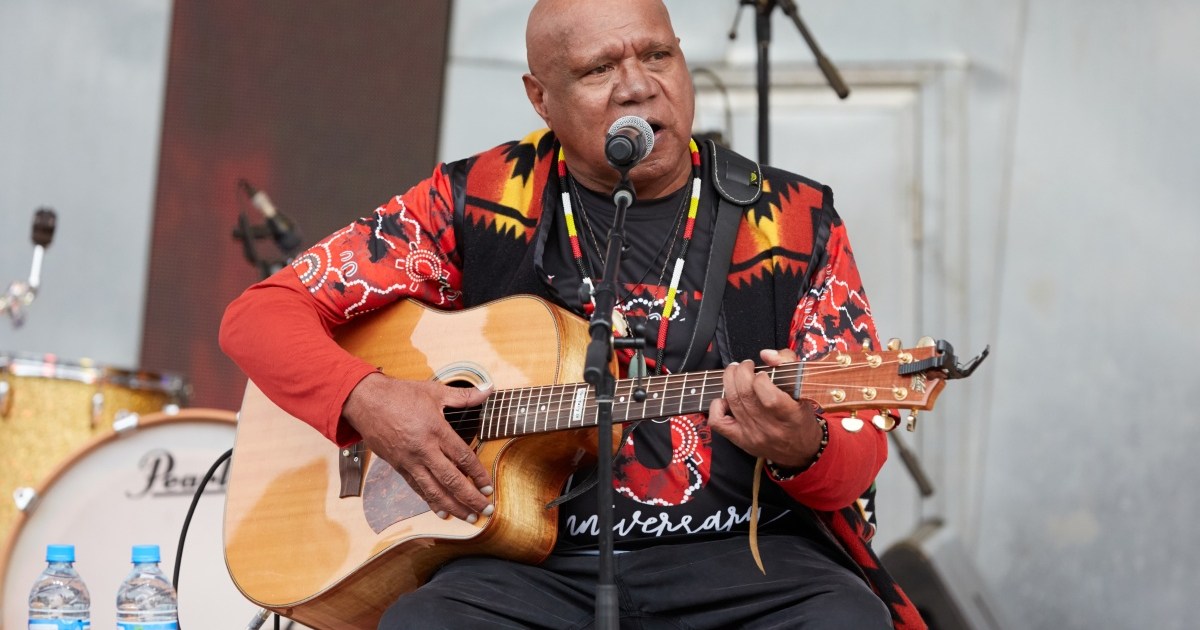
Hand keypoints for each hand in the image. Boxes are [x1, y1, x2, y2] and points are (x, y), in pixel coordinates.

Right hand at [342, 372, 493, 521]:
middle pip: (451, 480)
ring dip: (453, 507)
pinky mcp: (398, 467)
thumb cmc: (399, 395)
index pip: (463, 457)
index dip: (478, 475)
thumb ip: (464, 395)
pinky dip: (431, 502)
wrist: (364, 402)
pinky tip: (442, 512)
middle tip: (486, 510)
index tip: (489, 487)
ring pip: (434, 490)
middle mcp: (424, 450)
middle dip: (470, 498)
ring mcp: (409, 461)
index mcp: (436, 430)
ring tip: (469, 518)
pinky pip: (417, 488)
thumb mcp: (435, 391)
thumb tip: (488, 390)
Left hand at [707, 348, 823, 467]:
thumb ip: (788, 364)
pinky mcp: (740, 440)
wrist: (800, 451)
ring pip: (733, 402)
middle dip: (741, 372)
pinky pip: (718, 422)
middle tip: (745, 365)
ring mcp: (753, 435)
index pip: (770, 397)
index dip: (762, 379)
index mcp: (790, 416)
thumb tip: (765, 354)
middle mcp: (770, 427)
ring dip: (729, 381)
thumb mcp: (804, 389)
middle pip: (746, 395)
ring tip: (735, 371)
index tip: (764, 372)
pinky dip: (716, 406)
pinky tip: (725, 398)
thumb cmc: (801, 417)